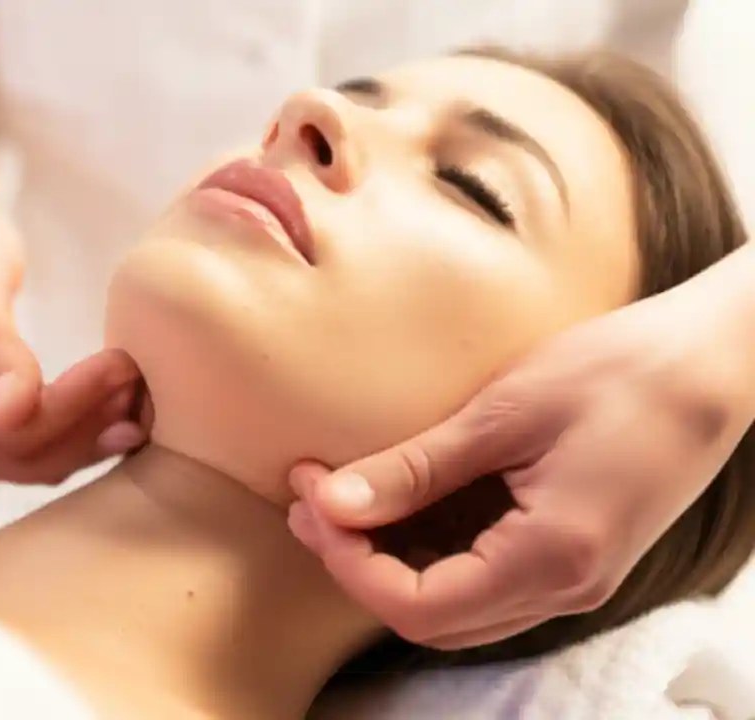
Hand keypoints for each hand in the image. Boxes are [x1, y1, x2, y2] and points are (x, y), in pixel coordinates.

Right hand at [0, 185, 145, 483]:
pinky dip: (79, 437)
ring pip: (27, 465)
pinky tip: (120, 412)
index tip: (119, 366)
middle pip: (12, 458)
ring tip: (137, 396)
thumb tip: (9, 415)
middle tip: (137, 381)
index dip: (63, 410)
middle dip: (82, 427)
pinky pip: (32, 452)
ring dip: (87, 439)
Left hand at [287, 286, 754, 648]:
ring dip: (390, 561)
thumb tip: (329, 502)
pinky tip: (397, 501)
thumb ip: (414, 467)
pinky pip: (485, 581)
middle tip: (313, 498)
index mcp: (552, 557)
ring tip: (340, 496)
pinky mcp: (573, 556)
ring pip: (456, 607)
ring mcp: (574, 578)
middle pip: (432, 618)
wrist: (714, 362)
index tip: (311, 498)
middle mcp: (566, 588)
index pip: (417, 605)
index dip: (348, 562)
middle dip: (359, 565)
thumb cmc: (621, 372)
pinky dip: (430, 552)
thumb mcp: (504, 413)